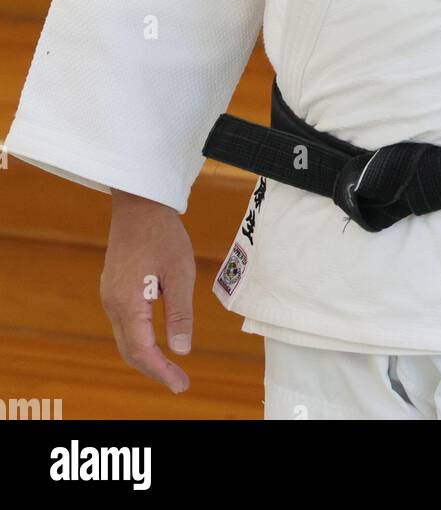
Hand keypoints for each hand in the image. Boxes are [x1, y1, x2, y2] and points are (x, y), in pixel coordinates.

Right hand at [100, 189, 195, 394]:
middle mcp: (112, 303)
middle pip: (129, 350)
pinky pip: (124, 323)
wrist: (139, 203)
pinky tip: (157, 341)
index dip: (162, 371)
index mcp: (128, 302)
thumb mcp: (180, 273)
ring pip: (125, 338)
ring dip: (146, 356)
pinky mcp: (113, 288)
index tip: (182, 385)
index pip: (142, 351)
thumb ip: (180, 314)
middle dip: (154, 370)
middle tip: (180, 382)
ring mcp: (109, 295)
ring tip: (171, 368)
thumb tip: (182, 350)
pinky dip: (139, 339)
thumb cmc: (163, 234)